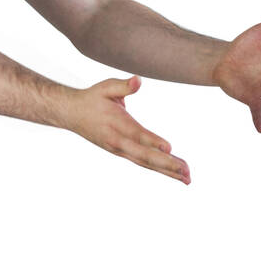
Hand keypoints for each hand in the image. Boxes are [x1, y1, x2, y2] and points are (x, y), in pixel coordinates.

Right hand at [66, 76, 190, 183]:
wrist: (71, 114)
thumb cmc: (92, 98)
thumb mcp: (105, 87)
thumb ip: (123, 86)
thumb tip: (138, 80)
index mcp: (116, 124)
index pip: (137, 134)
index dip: (152, 141)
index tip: (169, 148)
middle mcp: (118, 142)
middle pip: (145, 155)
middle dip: (167, 164)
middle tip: (187, 172)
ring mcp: (120, 150)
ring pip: (146, 163)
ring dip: (168, 171)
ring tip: (188, 179)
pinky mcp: (122, 153)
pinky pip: (143, 163)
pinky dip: (160, 169)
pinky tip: (175, 174)